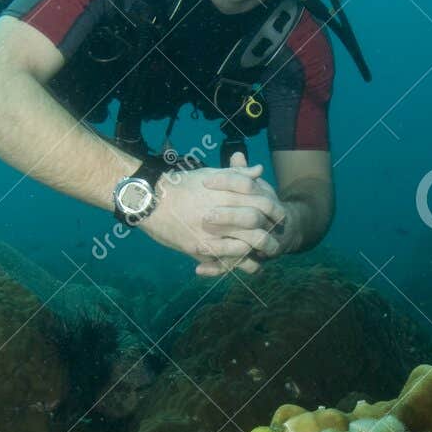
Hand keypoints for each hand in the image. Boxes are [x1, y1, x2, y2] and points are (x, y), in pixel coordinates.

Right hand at [140, 153, 284, 269]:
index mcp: (228, 193)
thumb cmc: (181, 184)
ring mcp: (212, 232)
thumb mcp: (210, 174)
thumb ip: (237, 175)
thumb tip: (258, 170)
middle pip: (258, 227)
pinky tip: (242, 261)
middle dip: (270, 235)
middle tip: (275, 241)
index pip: (263, 203)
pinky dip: (237, 261)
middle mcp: (223, 213)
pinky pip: (226, 259)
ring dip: (256, 252)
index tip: (280, 217)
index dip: (275, 212)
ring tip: (261, 255)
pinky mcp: (200, 247)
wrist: (151, 198)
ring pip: (246, 247)